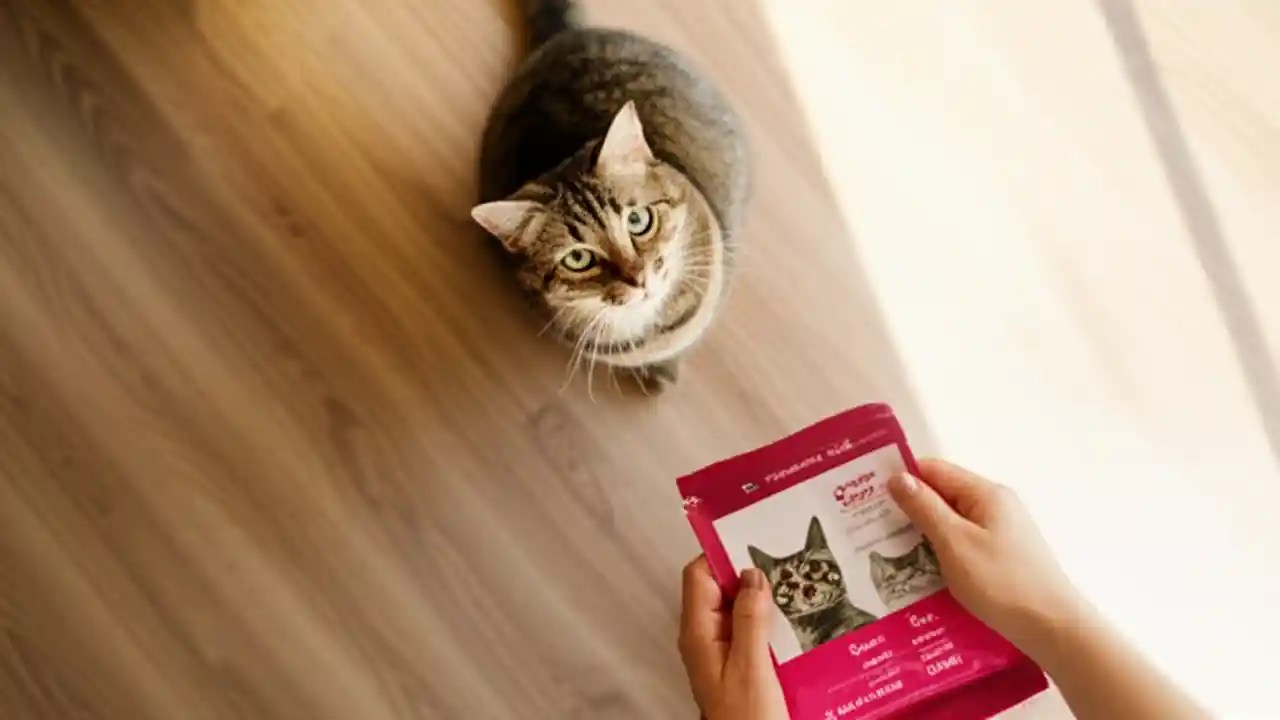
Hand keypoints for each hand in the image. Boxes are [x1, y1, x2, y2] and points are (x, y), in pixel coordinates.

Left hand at [678, 556, 787, 719]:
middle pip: (720, 589)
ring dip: (765, 598)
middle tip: (787, 560)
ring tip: (799, 585)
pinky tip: (798, 621)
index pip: (699, 576)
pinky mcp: (741, 666)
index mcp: (698, 634)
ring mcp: (722, 653)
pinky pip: (751, 632)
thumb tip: (752, 573)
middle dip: (751, 573)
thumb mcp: (751, 666)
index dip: (723, 555)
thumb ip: (750, 618)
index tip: (757, 540)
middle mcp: (706, 639)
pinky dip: (771, 622)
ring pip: (739, 610)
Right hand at [888, 459, 1088, 650]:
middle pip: (942, 496)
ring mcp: (1001, 532)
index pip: (934, 470)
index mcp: (985, 494)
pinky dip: (940, 551)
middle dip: (908, 508)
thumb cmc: (1001, 581)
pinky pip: (962, 544)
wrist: (1053, 627)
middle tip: (868, 525)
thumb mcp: (955, 542)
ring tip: (887, 550)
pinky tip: (921, 570)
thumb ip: (925, 508)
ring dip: (922, 533)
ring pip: (951, 523)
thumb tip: (898, 477)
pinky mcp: (1001, 557)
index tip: (866, 493)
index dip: (901, 477)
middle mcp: (995, 506)